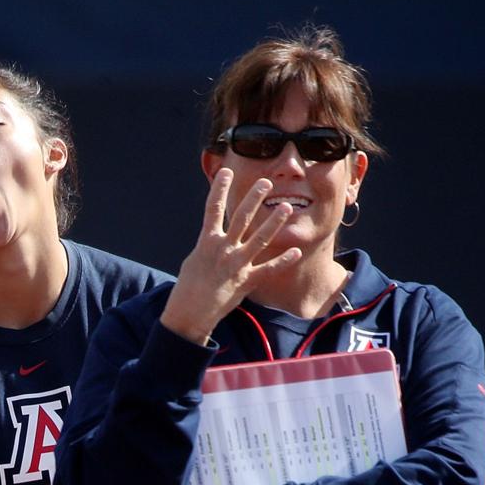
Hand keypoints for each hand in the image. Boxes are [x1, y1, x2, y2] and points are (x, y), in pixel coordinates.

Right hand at [160, 169, 300, 344]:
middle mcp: (223, 249)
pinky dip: (282, 261)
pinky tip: (296, 251)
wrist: (189, 312)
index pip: (213, 209)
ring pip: (259, 239)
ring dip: (274, 222)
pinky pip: (268, 269)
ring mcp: (236, 264)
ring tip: (286, 207)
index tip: (226, 171)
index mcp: (207, 242)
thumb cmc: (188, 287)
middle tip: (266, 182)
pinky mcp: (246, 281)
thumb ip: (209, 245)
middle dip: (254, 198)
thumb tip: (214, 235)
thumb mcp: (195, 260)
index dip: (219, 189)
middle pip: (241, 218)